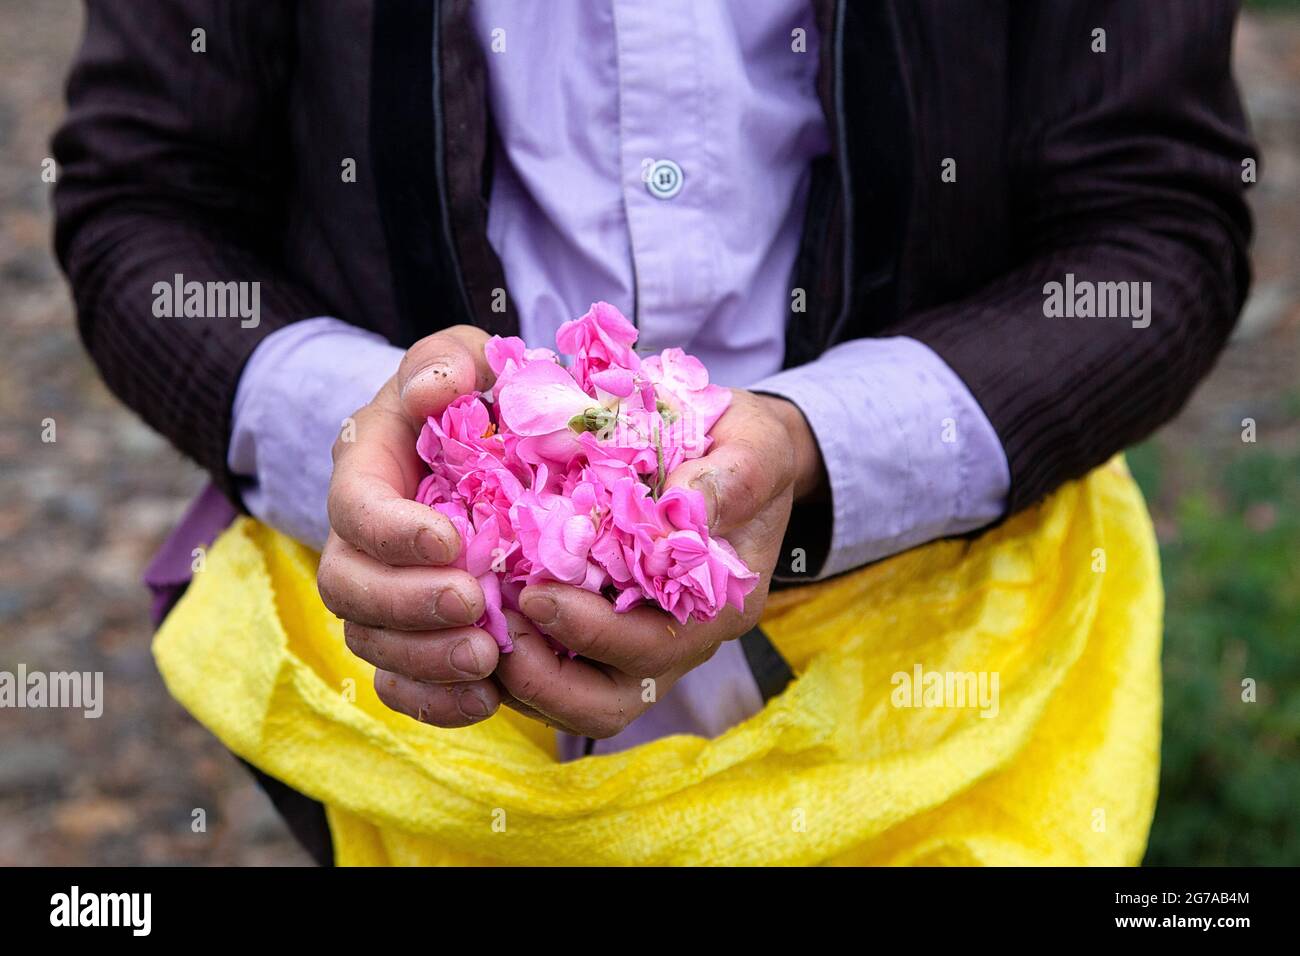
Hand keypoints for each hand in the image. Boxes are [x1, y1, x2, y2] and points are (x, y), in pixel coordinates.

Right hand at [317, 325, 506, 727]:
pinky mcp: (406, 637)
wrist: (471, 449)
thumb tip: (437, 389)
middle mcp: (358, 541)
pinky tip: (487, 700)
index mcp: (365, 472)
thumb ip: (447, 361)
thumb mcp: (462, 359)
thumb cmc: (468, 398)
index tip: (449, 541)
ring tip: (489, 659)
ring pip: (371, 643)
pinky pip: (399, 684)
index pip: (354, 508)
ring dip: (425, 659)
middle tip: (472, 606)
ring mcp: (378, 595)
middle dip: (407, 604)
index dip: (391, 532)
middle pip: (349, 588)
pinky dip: (435, 701)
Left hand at [494, 390, 823, 737]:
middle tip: (496, 622)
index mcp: (718, 605)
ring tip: (484, 626)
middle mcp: (682, 642)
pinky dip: (524, 663)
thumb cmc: (749, 451)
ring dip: (526, 681)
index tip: (535, 593)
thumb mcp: (757, 449)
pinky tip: (490, 618)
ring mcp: (645, 647)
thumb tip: (687, 501)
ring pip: (580, 705)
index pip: (655, 648)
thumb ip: (733, 478)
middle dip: (545, 677)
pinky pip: (563, 681)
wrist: (747, 461)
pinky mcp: (610, 637)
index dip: (592, 632)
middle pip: (610, 703)